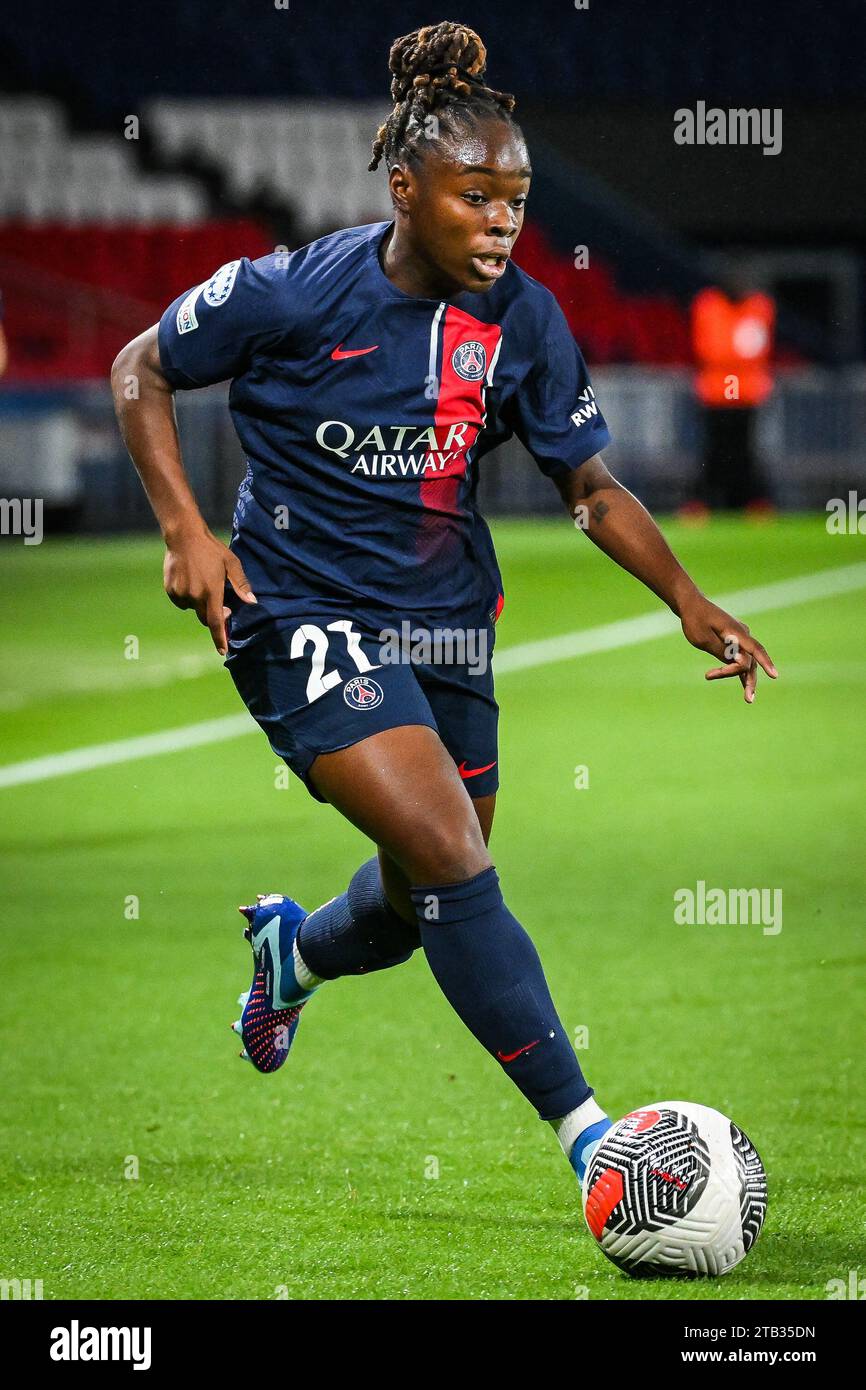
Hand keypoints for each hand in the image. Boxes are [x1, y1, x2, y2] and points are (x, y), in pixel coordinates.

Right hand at [163, 519, 256, 655]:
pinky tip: (189, 579)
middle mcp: (195, 596)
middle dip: (212, 614)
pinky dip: (187, 596)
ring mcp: (181, 594)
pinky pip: (181, 601)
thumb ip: (241, 584)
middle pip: (204, 617)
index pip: (216, 622)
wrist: (184, 536)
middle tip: (218, 598)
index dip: (220, 638)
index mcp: (212, 591)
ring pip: (192, 608)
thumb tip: (252, 602)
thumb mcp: (231, 563)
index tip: (222, 651)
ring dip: (198, 602)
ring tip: (201, 580)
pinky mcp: (170, 590)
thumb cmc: (211, 549)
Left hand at [680, 594, 777, 703]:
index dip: (766, 663)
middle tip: (748, 699)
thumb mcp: (704, 639)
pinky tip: (744, 686)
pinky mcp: (735, 642)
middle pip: (749, 660)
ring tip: (729, 688)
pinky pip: (740, 659)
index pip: (755, 649)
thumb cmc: (695, 621)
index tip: (775, 676)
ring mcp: (740, 638)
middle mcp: (743, 634)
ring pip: (745, 662)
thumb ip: (722, 651)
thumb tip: (740, 663)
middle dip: (747, 679)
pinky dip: (736, 671)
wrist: (692, 606)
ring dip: (736, 675)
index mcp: (736, 631)